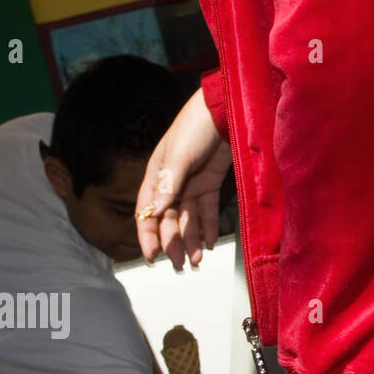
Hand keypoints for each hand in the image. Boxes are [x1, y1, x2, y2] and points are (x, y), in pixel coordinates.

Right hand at [135, 89, 232, 269]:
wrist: (227, 108)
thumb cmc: (196, 126)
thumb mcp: (179, 154)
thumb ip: (169, 183)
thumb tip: (155, 211)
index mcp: (156, 175)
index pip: (147, 211)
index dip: (148, 235)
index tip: (151, 257)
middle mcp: (172, 183)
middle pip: (169, 220)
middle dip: (172, 243)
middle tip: (180, 265)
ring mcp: (192, 183)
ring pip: (188, 218)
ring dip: (190, 239)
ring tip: (197, 259)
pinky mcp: (211, 182)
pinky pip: (206, 210)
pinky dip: (208, 226)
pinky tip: (209, 241)